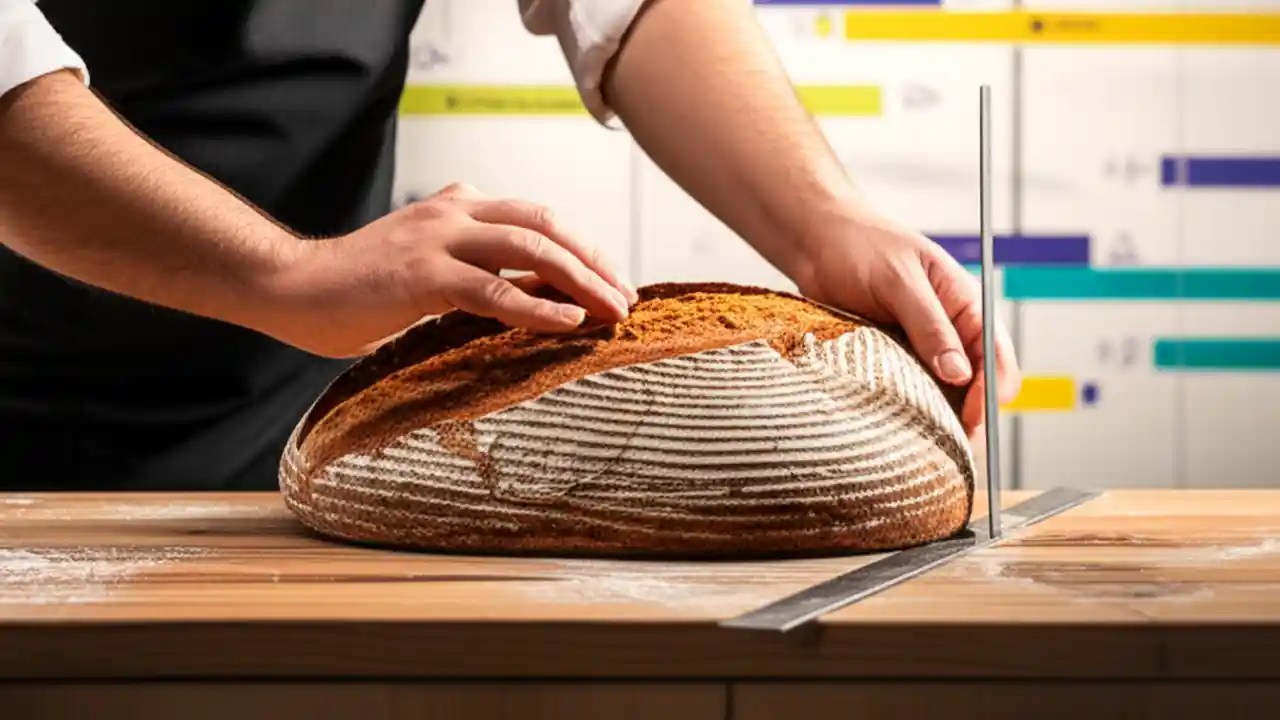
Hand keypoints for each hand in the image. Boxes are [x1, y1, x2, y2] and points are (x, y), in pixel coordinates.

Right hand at [264, 182, 636, 357]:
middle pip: (545, 227)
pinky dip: (536, 307)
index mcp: (459, 208)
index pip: (539, 219)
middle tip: (626, 299)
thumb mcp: (431, 270)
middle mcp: (454, 213)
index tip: (614, 283)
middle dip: (594, 263)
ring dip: (580, 282)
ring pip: (529, 250)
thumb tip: (543, 295)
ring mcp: (438, 240)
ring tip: (612, 312)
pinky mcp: (422, 275)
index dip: (584, 249)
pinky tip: (567, 323)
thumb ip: (480, 269)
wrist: (293, 288)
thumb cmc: (361, 290)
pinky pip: (493, 289)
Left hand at [792, 210, 1020, 433]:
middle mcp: (949, 334)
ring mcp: (920, 352)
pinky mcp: (892, 364)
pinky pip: (906, 396)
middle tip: (944, 443)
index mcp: (967, 307)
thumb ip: (929, 324)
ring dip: (934, 421)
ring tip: (918, 443)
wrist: (819, 243)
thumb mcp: (899, 279)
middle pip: (976, 389)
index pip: (997, 360)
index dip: (989, 393)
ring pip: (942, 399)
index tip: (969, 416)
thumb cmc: (862, 245)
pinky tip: (892, 427)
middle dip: (966, 419)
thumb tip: (959, 372)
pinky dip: (904, 412)